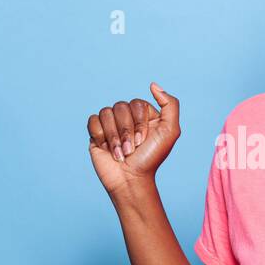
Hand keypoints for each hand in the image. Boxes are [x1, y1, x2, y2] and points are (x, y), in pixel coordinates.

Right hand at [87, 82, 179, 196]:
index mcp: (144, 114)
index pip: (137, 103)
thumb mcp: (170, 131)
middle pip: (120, 107)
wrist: (131, 180)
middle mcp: (127, 117)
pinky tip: (107, 149)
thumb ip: (170, 104)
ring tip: (121, 153)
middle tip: (132, 149)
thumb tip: (153, 85)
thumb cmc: (151, 158)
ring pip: (106, 113)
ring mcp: (111, 124)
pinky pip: (93, 120)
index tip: (144, 141)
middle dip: (126, 131)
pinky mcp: (96, 133)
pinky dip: (101, 136)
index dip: (139, 123)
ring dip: (114, 137)